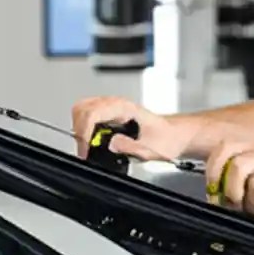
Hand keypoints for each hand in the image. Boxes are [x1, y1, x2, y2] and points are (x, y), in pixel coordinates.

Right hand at [71, 96, 190, 161]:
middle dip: (79, 130)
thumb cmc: (166, 139)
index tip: (87, 149)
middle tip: (86, 150)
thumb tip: (111, 144)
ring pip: (81, 110)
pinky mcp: (108, 115)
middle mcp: (115, 104)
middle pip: (82, 108)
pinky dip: (84, 129)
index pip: (93, 113)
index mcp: (124, 108)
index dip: (85, 133)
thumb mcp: (150, 148)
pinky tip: (92, 142)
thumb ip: (129, 146)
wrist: (174, 136)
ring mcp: (110, 108)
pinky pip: (87, 116)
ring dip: (80, 129)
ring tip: (88, 147)